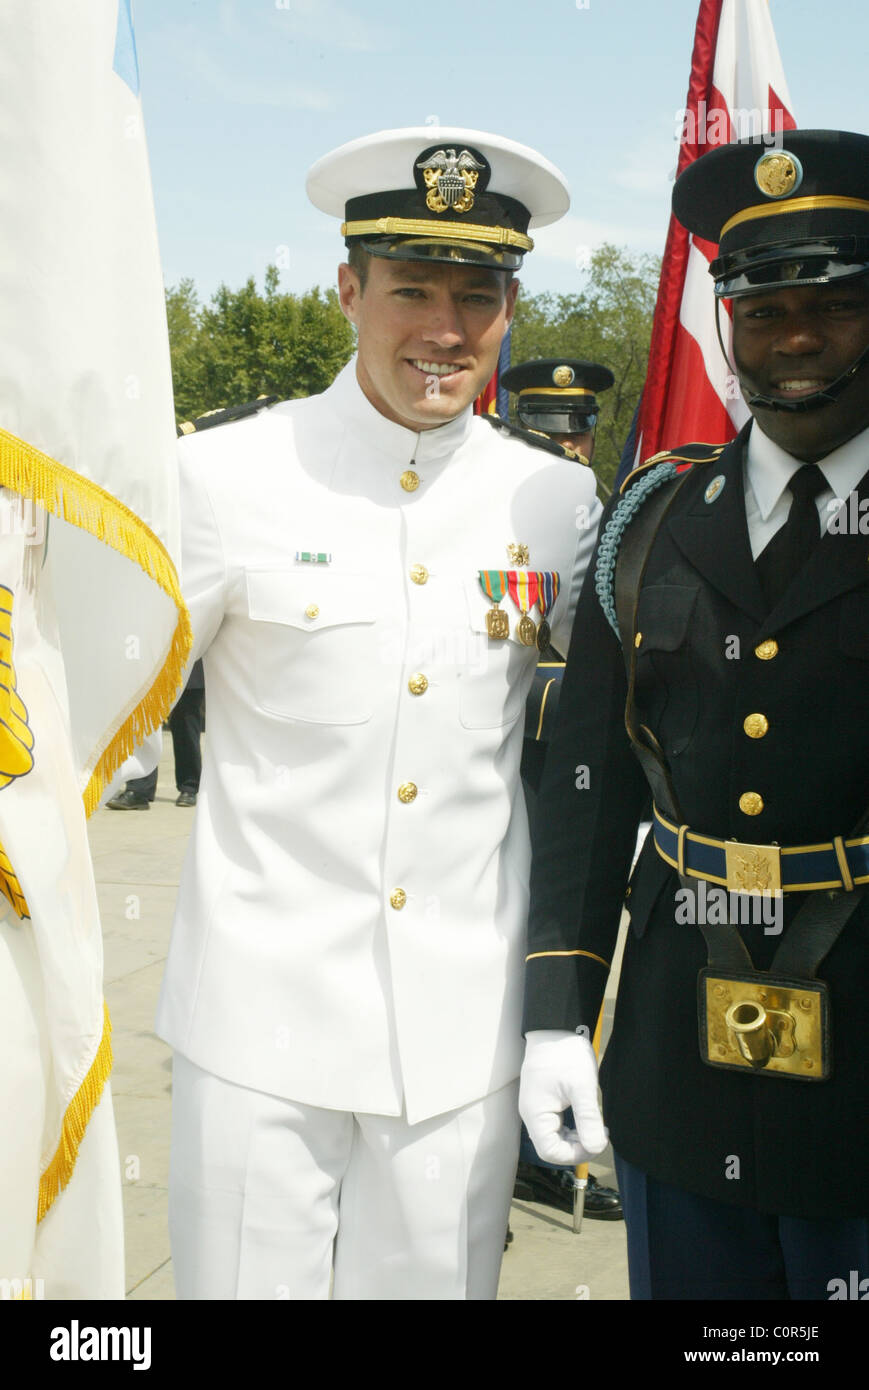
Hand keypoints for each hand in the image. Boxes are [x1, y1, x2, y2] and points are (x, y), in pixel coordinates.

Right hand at [519, 1029, 607, 1165]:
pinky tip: (587, 1116)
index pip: (550, 1152)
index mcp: (535, 1114)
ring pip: (556, 1137)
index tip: (596, 1141)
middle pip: (553, 1147)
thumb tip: (596, 1147)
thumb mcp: (582, 1086)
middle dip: (578, 1146)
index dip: (575, 1154)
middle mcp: (533, 1114)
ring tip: (596, 1124)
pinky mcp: (545, 1101)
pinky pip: (558, 1124)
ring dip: (577, 1137)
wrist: (556, 1026)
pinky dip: (573, 1126)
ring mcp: (538, 1108)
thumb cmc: (565, 1053)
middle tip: (600, 1132)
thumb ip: (588, 1120)